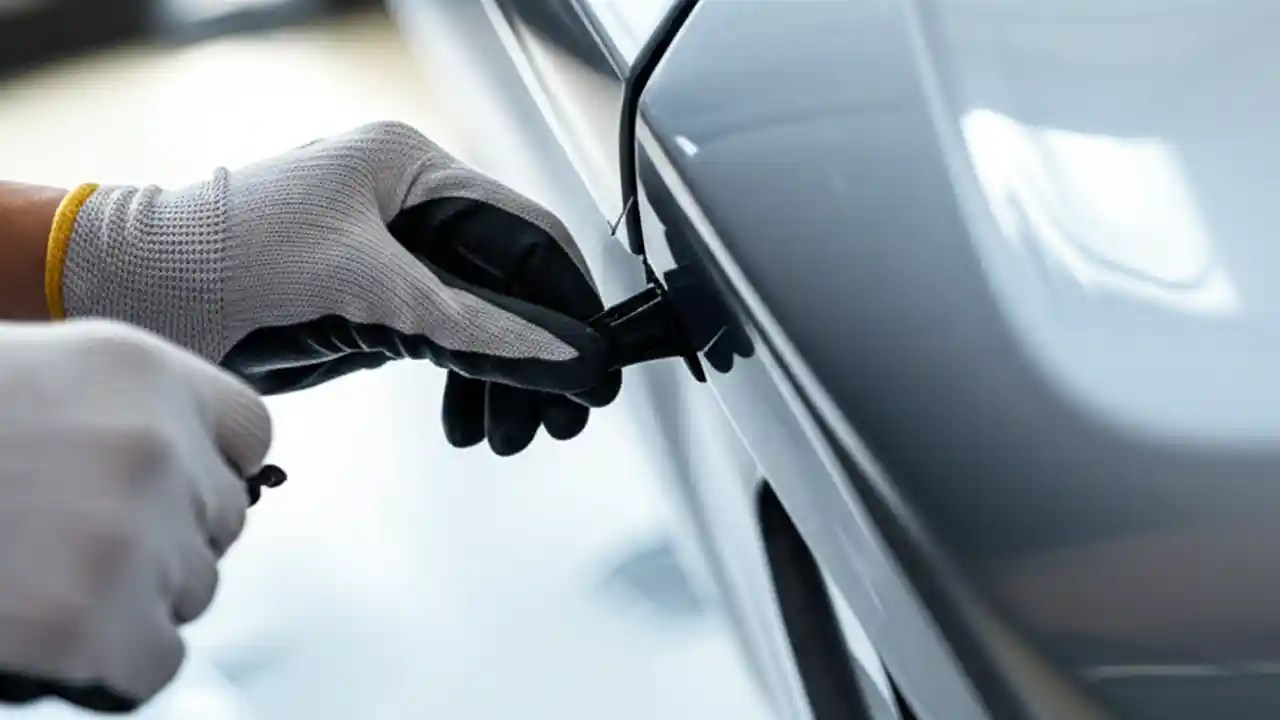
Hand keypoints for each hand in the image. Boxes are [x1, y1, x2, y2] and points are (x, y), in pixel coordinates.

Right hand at [0, 320, 270, 712]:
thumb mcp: (34, 379)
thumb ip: (117, 415)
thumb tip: (188, 471)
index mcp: (140, 372)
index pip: (247, 435)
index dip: (207, 472)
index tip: (170, 493)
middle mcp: (154, 446)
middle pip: (218, 522)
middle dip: (162, 540)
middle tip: (71, 544)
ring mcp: (129, 536)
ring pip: (189, 592)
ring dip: (129, 600)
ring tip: (39, 579)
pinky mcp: (90, 621)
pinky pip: (155, 661)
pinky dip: (109, 664)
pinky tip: (45, 635)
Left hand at [54, 121, 620, 454]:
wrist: (140, 295)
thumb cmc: (227, 261)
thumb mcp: (364, 285)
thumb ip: (466, 321)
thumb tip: (555, 352)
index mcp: (411, 169)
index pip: (524, 230)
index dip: (568, 297)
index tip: (597, 356)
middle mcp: (410, 205)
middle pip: (509, 280)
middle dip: (539, 350)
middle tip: (566, 414)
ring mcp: (393, 254)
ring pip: (481, 319)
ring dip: (503, 378)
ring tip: (516, 434)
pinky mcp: (375, 300)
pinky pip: (445, 341)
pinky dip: (463, 382)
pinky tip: (471, 421)